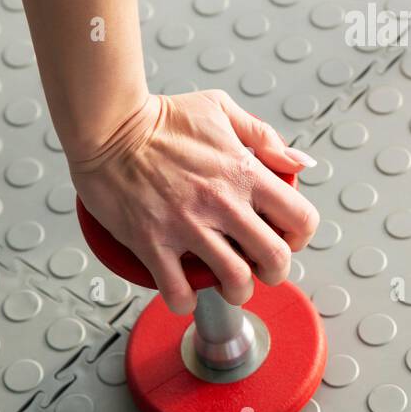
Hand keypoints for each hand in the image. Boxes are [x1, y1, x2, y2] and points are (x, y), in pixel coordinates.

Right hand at [69, 91, 319, 313]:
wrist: (109, 126)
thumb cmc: (161, 118)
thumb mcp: (221, 110)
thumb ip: (264, 137)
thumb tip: (299, 163)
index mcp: (244, 172)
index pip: (300, 216)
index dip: (301, 235)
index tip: (288, 236)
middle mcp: (222, 202)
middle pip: (275, 257)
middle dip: (275, 271)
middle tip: (261, 268)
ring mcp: (187, 225)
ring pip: (235, 280)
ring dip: (237, 291)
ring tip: (227, 284)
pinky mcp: (152, 242)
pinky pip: (178, 290)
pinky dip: (186, 301)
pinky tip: (185, 292)